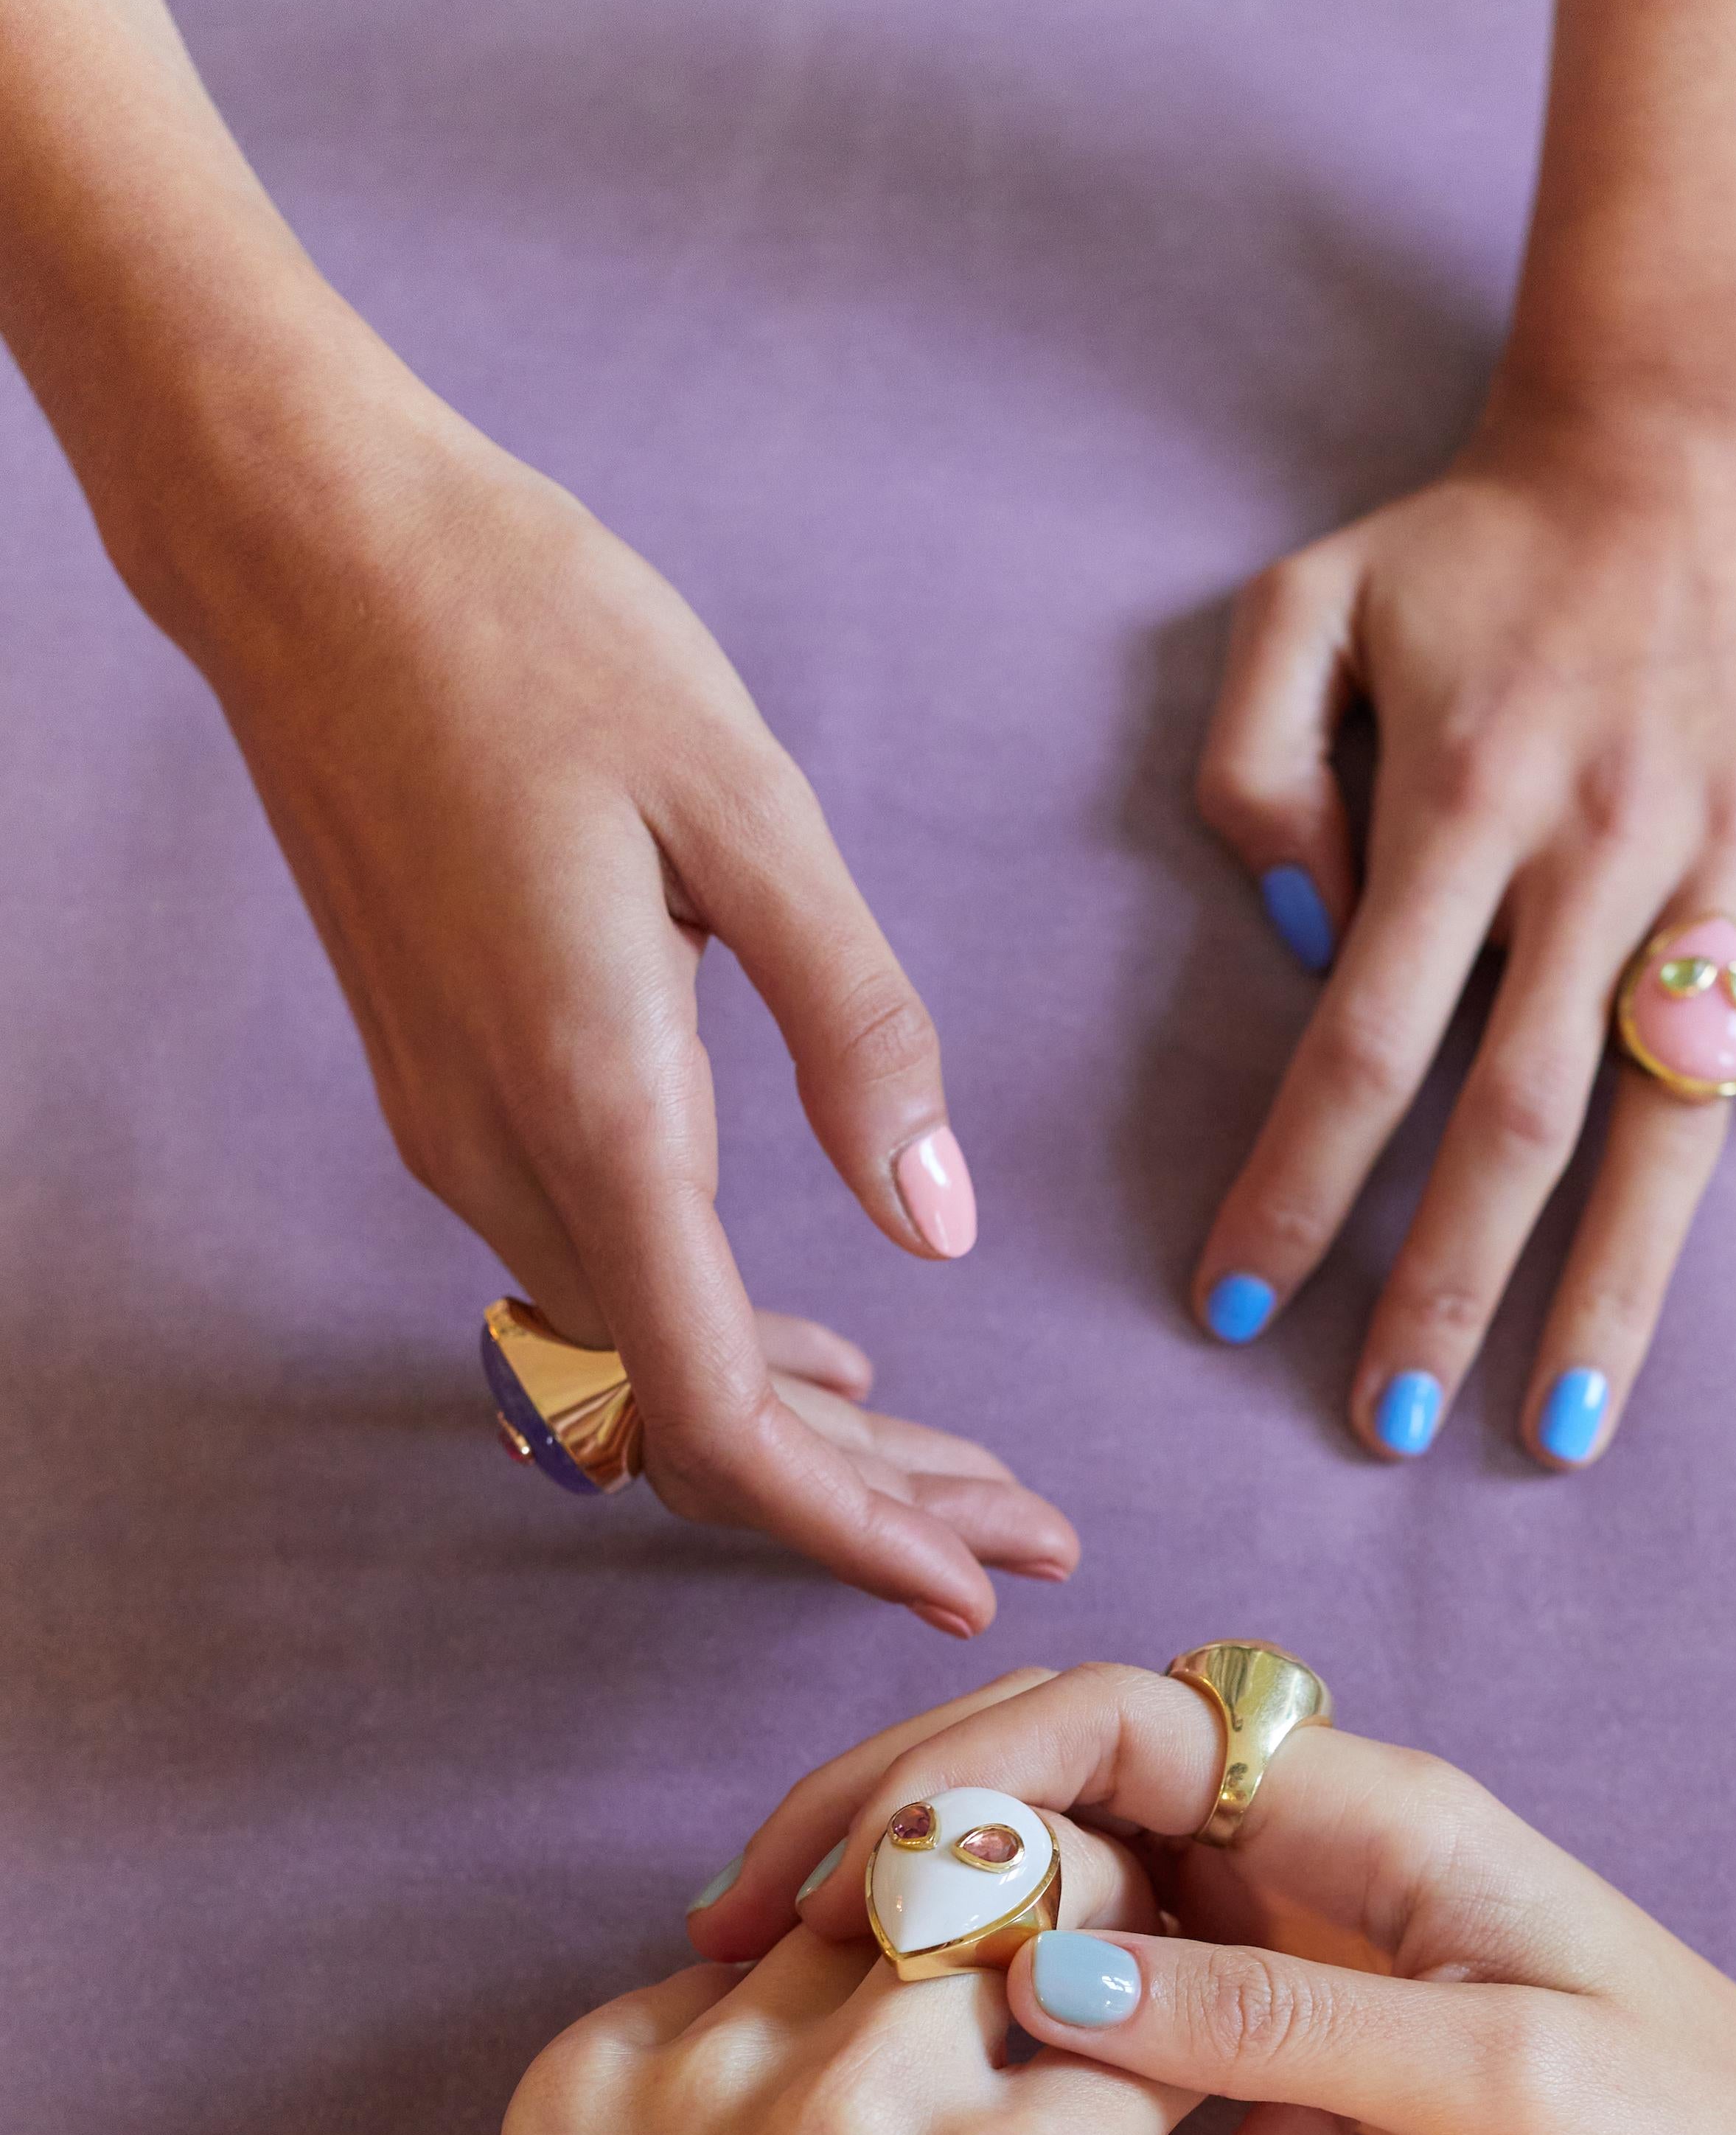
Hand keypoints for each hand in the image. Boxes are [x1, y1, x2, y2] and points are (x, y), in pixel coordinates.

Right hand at [145, 355, 1077, 1630]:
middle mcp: (505, 1159)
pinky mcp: (454, 1097)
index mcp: (592, 1103)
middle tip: (1027, 1534)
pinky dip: (726, 1348)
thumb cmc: (536, 637)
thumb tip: (936, 1226)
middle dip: (865, 1505)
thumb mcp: (747, 807)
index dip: (851, 1526)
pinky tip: (829, 1345)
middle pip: (693, 1428)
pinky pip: (604, 1290)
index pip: (720, 1417)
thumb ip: (855, 1029)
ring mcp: (462, 1139)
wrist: (309, 551)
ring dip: (810, 1435)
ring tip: (962, 1466)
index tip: (977, 1583)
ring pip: (650, 1370)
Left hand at [394, 1725, 1341, 2134]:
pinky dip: (772, 2021)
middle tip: (1065, 1980)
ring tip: (918, 2055)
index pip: (1154, 1991)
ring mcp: (693, 2075)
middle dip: (1066, 1912)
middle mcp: (848, 2099)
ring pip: (857, 1902)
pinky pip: (715, 1973)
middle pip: (1008, 1883)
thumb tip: (1317, 2092)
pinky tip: (782, 2129)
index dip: (1187, 1993)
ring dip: (913, 1953)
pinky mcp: (576, 2078)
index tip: (1175, 2014)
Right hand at [696, 1655, 1735, 2134]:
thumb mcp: (1479, 2086)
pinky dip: (1021, 1964)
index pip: (1125, 1719)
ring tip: (804, 1966)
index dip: (971, 1766)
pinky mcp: (1315, 1993)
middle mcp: (1337, 1830)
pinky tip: (937, 2028)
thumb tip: (1045, 1980)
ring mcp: (1320, 1909)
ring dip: (951, 1886)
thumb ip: (1270, 2025)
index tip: (850, 1865)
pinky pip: (1133, 1944)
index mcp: (1383, 1809)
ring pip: (1090, 1849)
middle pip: (1078, 1761)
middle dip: (916, 1810)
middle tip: (762, 1905)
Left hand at [1191, 401, 1735, 1465]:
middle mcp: (1605, 856)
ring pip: (1677, 1118)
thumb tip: (1296, 945)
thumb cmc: (1476, 536)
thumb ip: (1253, 771)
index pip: (1358, 1045)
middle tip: (1386, 1429)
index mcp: (1465, 804)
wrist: (1683, 422)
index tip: (1235, 1306)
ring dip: (1622, 1286)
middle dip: (1443, 1291)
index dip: (1294, 1188)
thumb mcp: (1301, 602)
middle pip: (1514, 1121)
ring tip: (1569, 1426)